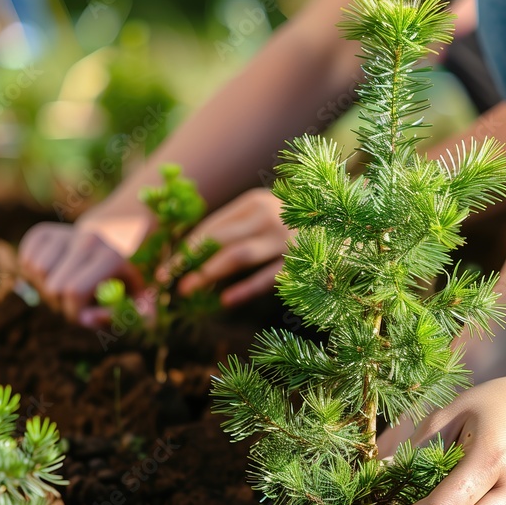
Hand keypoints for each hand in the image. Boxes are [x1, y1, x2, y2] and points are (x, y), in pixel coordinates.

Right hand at [18, 216, 148, 325]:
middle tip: (76, 302)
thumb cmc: (128, 273)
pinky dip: (34, 273)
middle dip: (61, 303)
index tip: (84, 315)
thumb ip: (126, 315)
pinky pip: (24, 260)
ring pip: (35, 271)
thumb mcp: (141, 295)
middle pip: (52, 286)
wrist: (116, 233)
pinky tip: (56, 271)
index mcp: (109, 256)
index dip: (75, 312)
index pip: (74, 291)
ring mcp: (62, 233)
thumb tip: (89, 319)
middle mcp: (84, 240)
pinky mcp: (42, 231)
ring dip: (46, 287)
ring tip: (67, 284)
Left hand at [176, 188, 294, 306]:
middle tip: (168, 280)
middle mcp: (268, 217)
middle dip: (190, 260)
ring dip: (211, 272)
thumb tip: (194, 258)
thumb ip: (234, 230)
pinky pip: (267, 278)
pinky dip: (245, 290)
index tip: (167, 268)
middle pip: (221, 239)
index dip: (187, 248)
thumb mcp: (262, 216)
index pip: (212, 227)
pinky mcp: (298, 261)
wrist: (337, 226)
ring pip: (240, 255)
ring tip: (188, 289)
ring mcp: (284, 239)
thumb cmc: (291, 225)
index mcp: (254, 203)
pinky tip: (225, 300)